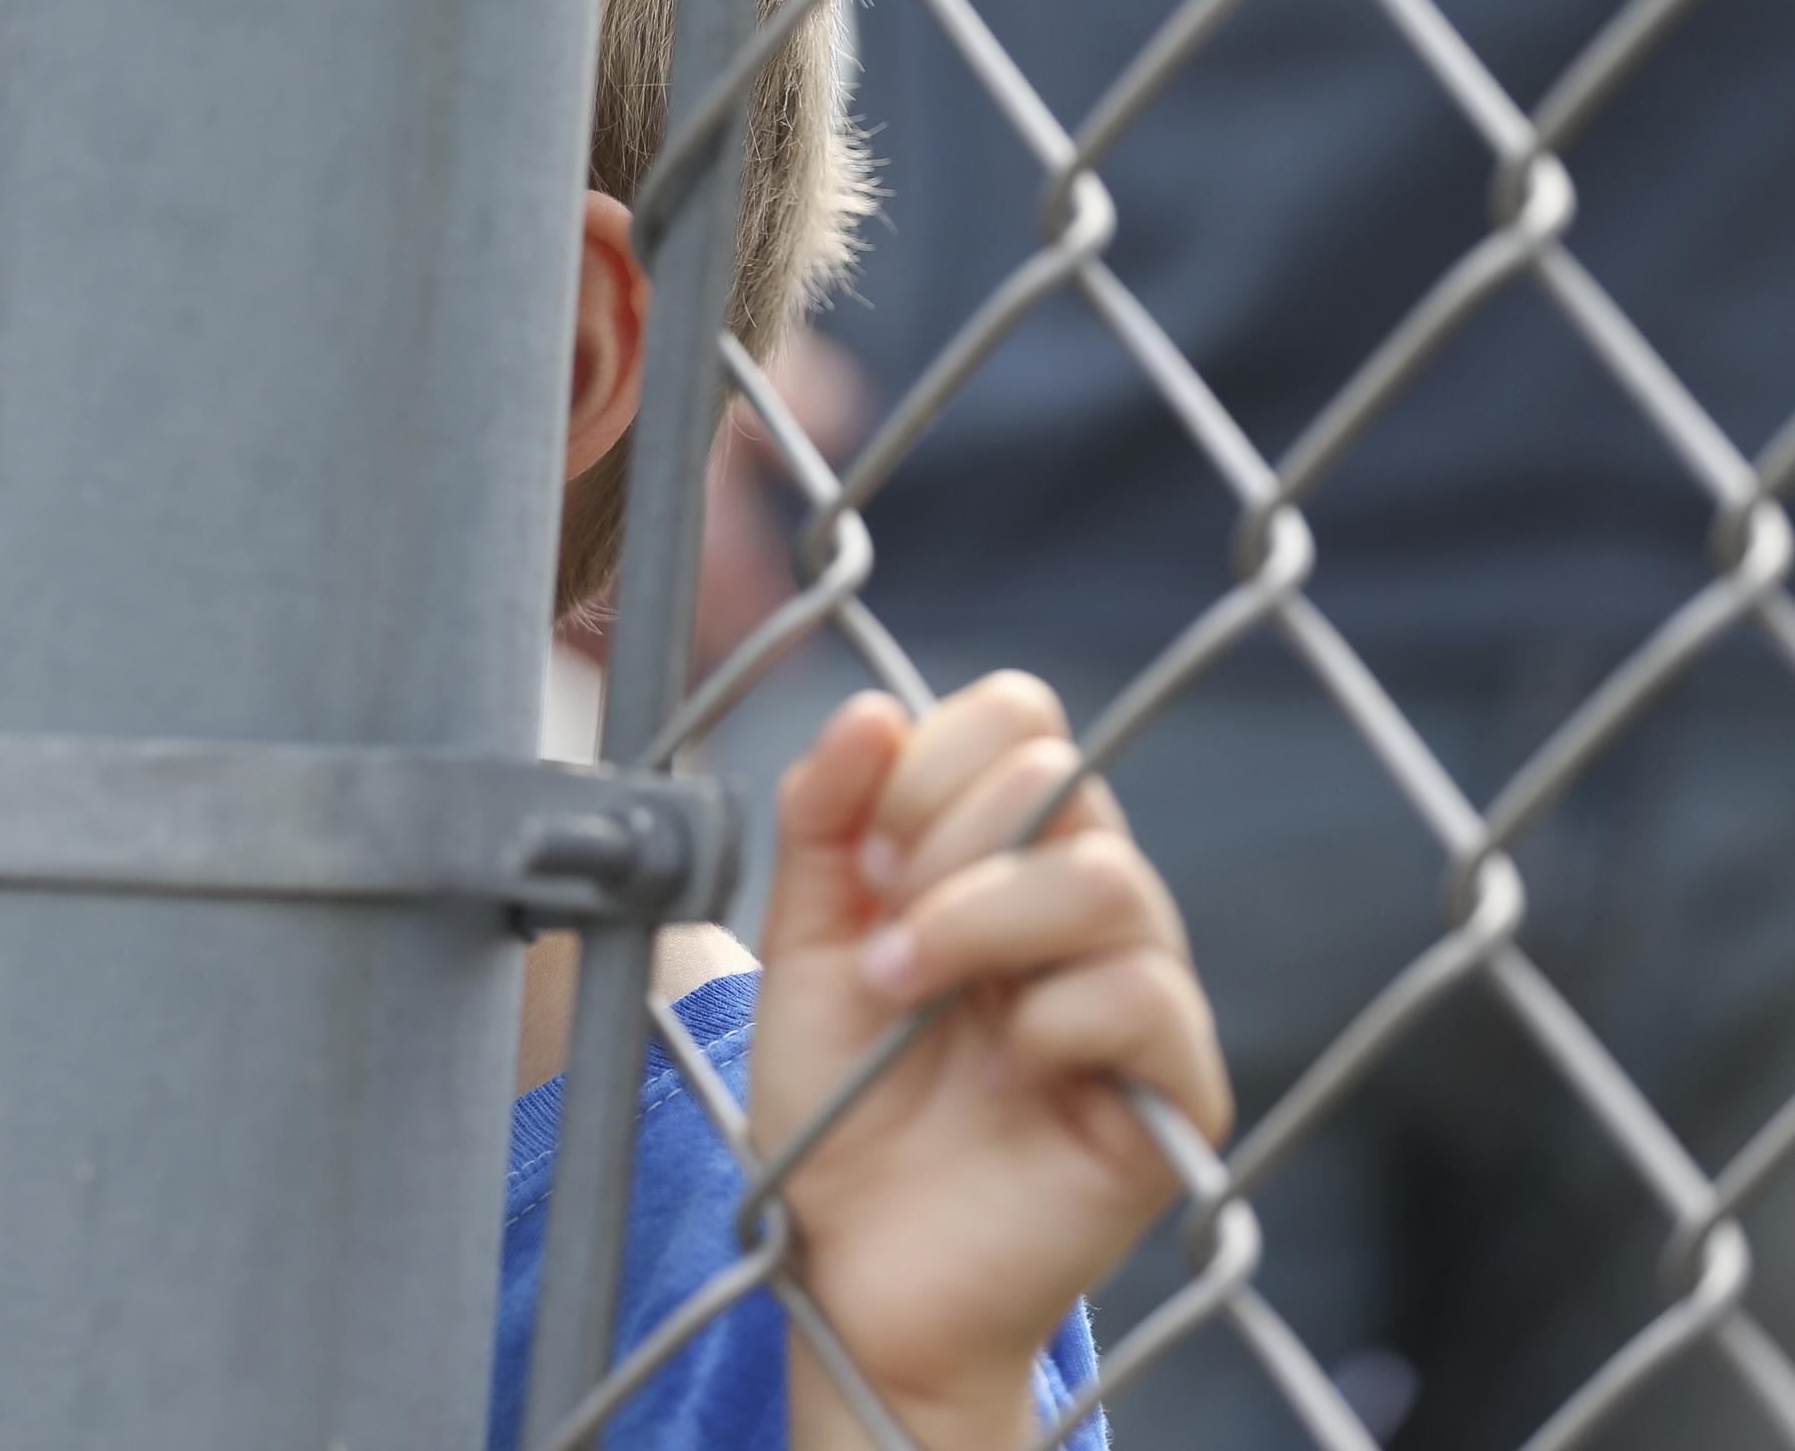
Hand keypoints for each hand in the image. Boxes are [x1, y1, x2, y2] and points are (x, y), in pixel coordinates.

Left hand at [748, 675, 1231, 1448]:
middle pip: (1060, 777)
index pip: (1019, 719)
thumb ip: (823, 820)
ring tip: (904, 990)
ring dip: (978, 924)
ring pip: (1107, 879)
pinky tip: (999, 1071)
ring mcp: (1143, 992)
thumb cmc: (837, 1109)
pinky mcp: (1177, 1089)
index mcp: (1005, 852)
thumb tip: (872, 709)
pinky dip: (1046, 1020)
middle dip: (940, 844)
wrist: (855, 1270)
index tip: (860, 864)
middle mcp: (1089, 903)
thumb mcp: (801, 945)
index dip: (930, 764)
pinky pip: (1143, 995)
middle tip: (879, 941)